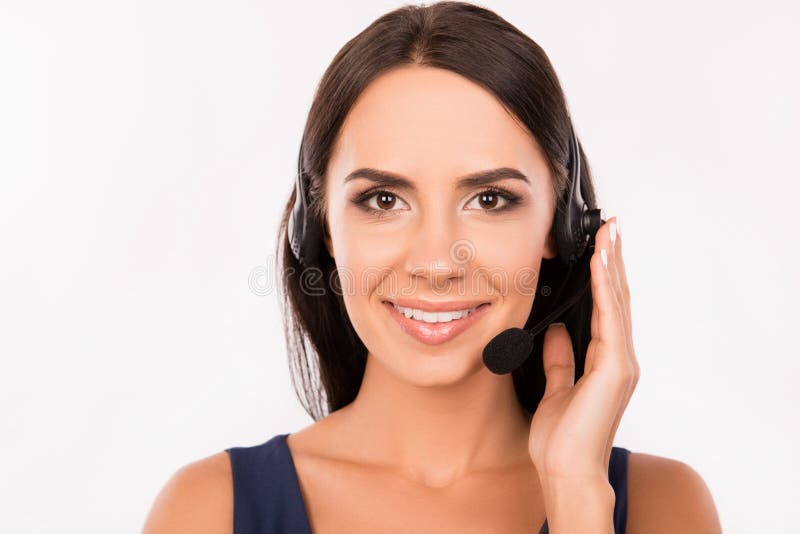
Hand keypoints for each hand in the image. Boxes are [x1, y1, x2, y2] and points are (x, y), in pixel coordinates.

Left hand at [528, 216, 638, 483]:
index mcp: (604, 362)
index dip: (604, 277)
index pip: (606, 309)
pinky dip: (606, 291)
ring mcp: (620, 363)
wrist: (565, 471)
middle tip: (611, 227)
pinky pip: (610, 321)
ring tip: (610, 234)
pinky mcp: (616, 369)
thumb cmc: (561, 440)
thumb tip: (556, 330)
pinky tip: (601, 266)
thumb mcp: (555, 388)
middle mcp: (618, 359)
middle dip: (613, 261)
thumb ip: (559, 358)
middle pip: (616, 299)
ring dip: (612, 266)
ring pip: (617, 304)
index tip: (601, 247)